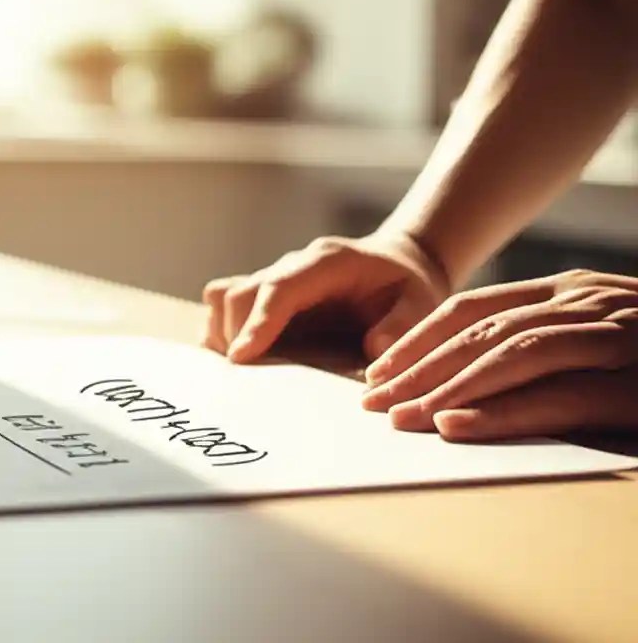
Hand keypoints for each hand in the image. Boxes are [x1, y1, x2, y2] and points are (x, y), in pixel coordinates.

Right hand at [202, 232, 449, 362]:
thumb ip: (402, 326)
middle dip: (237, 336)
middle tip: (249, 381)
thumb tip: (374, 351)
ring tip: (242, 370)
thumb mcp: (421, 303)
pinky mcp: (261, 292)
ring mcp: (272, 276)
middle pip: (241, 294)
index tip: (240, 357)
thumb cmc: (406, 288)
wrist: (397, 264)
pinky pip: (223, 303)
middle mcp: (291, 265)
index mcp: (327, 262)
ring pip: (224, 297)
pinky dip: (222, 330)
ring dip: (223, 333)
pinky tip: (241, 359)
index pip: (280, 288)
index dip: (258, 322)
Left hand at [362, 270, 637, 440]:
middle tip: (371, 403)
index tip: (374, 373)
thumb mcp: (602, 340)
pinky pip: (558, 397)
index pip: (473, 310)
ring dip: (448, 388)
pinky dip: (502, 412)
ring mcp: (616, 336)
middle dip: (418, 368)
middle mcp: (587, 303)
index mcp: (570, 292)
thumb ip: (546, 348)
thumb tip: (469, 378)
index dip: (417, 341)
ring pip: (511, 356)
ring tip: (400, 418)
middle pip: (481, 332)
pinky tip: (456, 425)